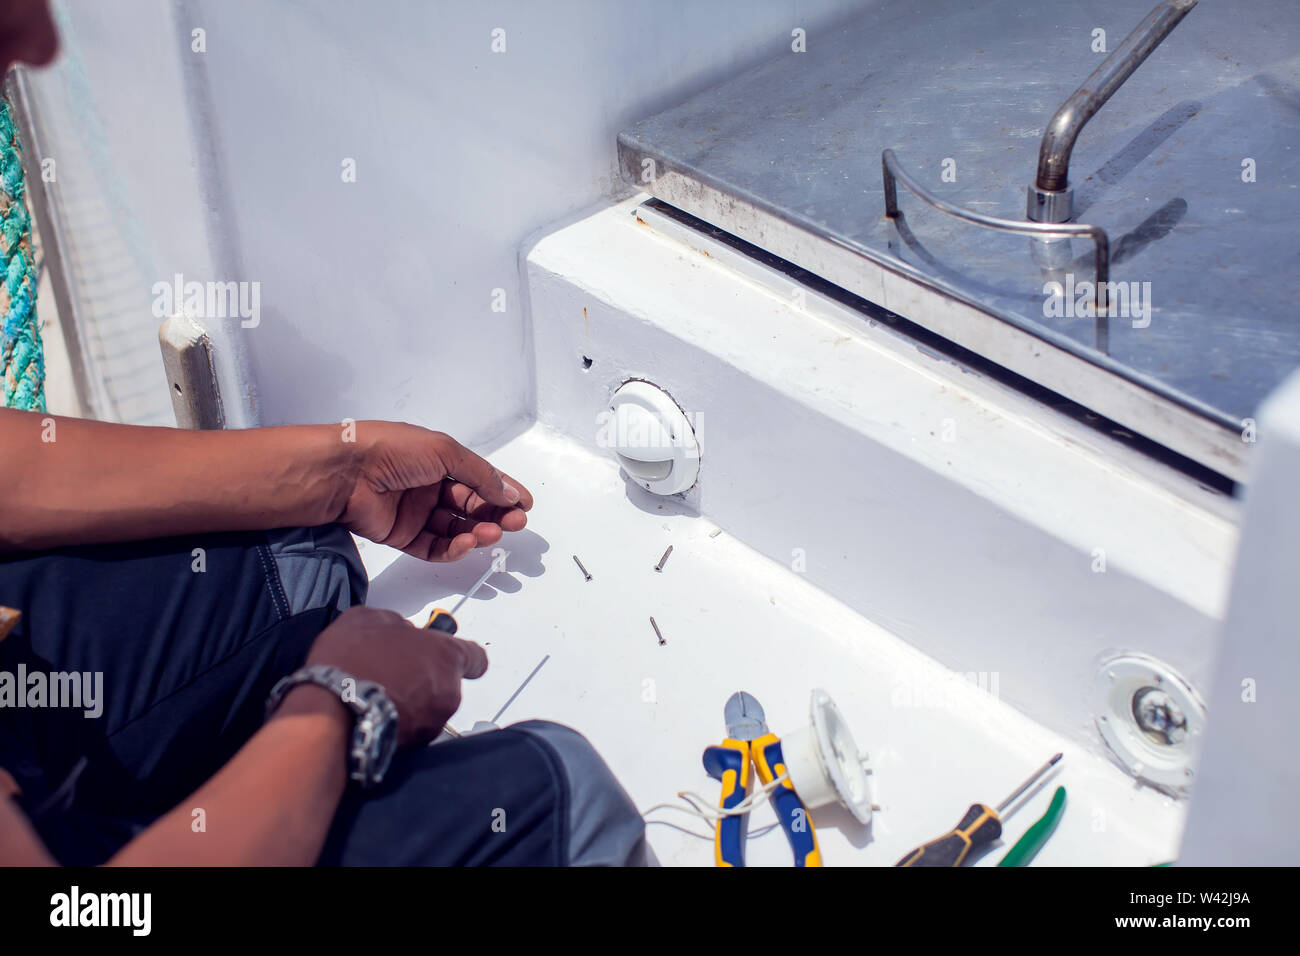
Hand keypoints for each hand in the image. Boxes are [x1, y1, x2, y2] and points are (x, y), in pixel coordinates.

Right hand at [305, 606, 487, 746]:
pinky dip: (397, 723)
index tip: (445, 656)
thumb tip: (400, 630)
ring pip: (428, 709)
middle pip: (445, 684)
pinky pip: (411, 730)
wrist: (330, 710)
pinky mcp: (415, 747)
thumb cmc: (351, 663)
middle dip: (423, 680)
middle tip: (392, 672)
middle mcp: (448, 692)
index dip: (459, 657)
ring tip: (376, 693)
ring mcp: (433, 722)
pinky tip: (371, 712)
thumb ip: (395, 623)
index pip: (475, 658)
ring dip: (410, 702)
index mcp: (445, 655)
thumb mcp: (367, 619)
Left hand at [339, 422, 532, 561]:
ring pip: (455, 528)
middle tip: (515, 522)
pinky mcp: (402, 536)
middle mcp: (428, 486)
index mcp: (438, 461)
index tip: (525, 504)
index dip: (503, 490)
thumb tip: (508, 492)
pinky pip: (434, 547)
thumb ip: (480, 475)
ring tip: (493, 534)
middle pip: (470, 506)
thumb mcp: (445, 452)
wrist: (344, 473)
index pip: (479, 478)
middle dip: (495, 514)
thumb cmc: (390, 450)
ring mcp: (415, 512)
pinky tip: (466, 543)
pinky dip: (453, 548)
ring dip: (477, 532)